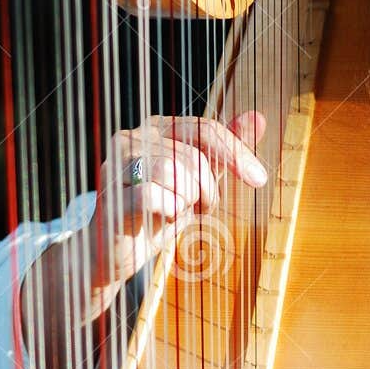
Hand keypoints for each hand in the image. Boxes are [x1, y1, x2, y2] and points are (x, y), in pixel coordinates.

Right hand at [75, 110, 266, 312]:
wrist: (117, 252)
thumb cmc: (159, 212)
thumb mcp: (199, 179)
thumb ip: (224, 149)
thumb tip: (258, 117)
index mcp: (157, 128)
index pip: (206, 128)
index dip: (236, 153)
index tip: (258, 179)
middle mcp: (133, 138)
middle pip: (193, 155)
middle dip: (207, 188)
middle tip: (200, 207)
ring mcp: (116, 166)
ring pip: (172, 169)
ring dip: (187, 199)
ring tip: (179, 211)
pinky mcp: (110, 196)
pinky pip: (151, 194)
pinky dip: (169, 209)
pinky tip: (166, 217)